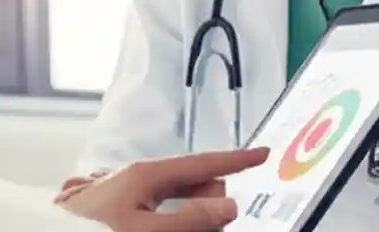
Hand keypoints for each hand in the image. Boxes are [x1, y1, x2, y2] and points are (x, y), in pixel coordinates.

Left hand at [55, 148, 268, 230]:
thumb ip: (190, 219)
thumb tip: (227, 205)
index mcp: (145, 174)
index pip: (202, 164)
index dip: (235, 160)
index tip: (262, 153)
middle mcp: (134, 174)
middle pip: (190, 181)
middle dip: (209, 199)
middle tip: (211, 221)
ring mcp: (124, 186)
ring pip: (173, 195)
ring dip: (188, 212)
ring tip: (180, 223)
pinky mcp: (116, 203)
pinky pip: (155, 204)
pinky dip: (169, 215)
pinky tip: (159, 225)